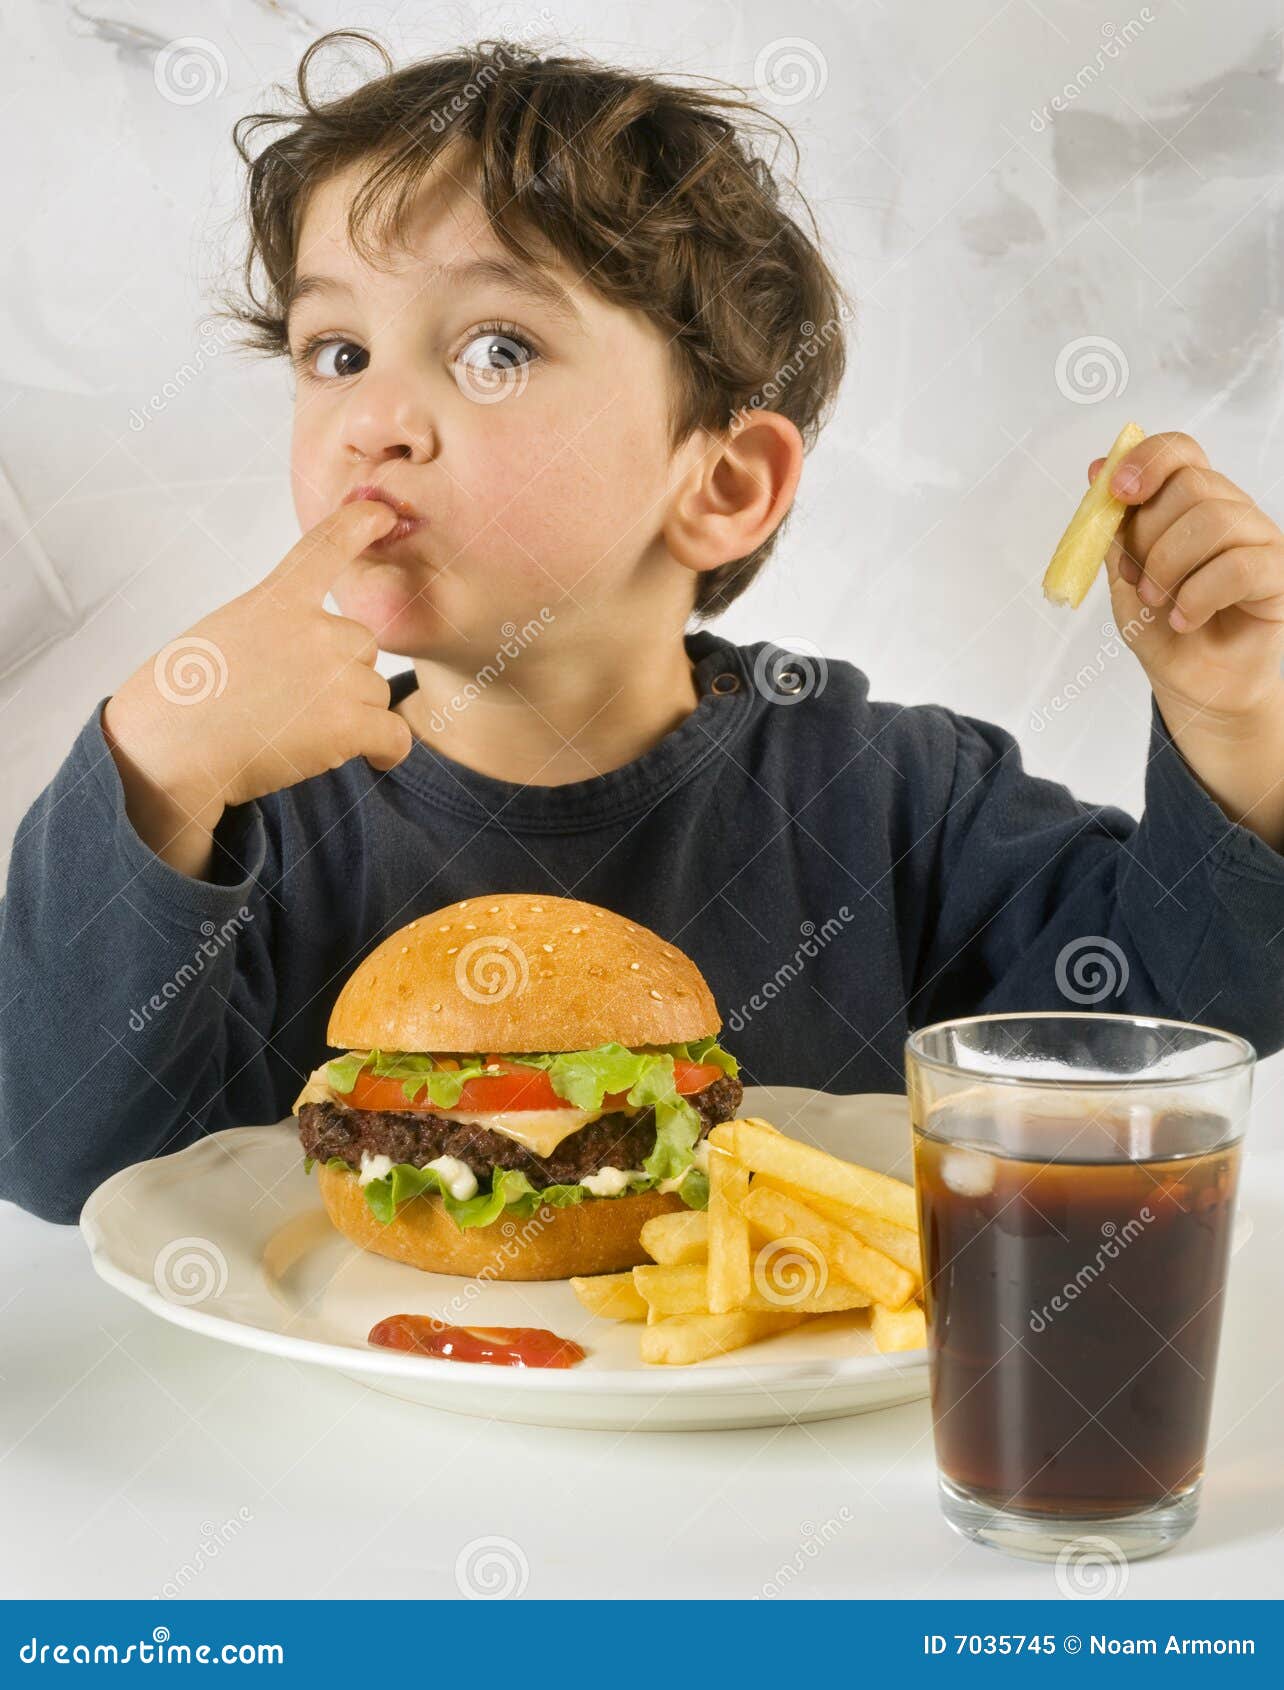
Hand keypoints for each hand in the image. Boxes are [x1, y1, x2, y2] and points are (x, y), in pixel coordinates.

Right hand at [104, 500, 413, 824]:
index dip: (358, 524)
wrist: (168, 748)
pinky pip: (394, 735)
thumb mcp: (224, 634)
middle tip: (288, 702)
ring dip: (350, 715)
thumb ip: (273, 629)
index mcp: (276, 599)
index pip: (325, 547)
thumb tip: (316, 661)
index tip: (381, 512)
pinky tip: (373, 759)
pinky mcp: (348, 723)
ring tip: (295, 733)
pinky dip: (387, 751)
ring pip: (373, 693)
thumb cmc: (183, 700)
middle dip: (339, 674)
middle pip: (361, 647)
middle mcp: (315, 628)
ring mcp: (335, 674)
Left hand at [1092, 431, 1283, 724]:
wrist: (1191, 679)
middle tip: (1137, 579)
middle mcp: (1231, 511)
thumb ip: (1115, 525)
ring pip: (1216, 520)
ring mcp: (1258, 540)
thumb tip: (1097, 468)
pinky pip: (1239, 567)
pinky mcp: (1277, 576)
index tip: (1117, 492)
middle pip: (1192, 485)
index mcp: (1191, 501)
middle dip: (1149, 535)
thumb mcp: (1125, 572)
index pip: (1181, 451)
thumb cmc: (1161, 624)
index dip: (1148, 461)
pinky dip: (1198, 596)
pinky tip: (1183, 620)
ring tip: (1158, 602)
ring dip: (1169, 566)